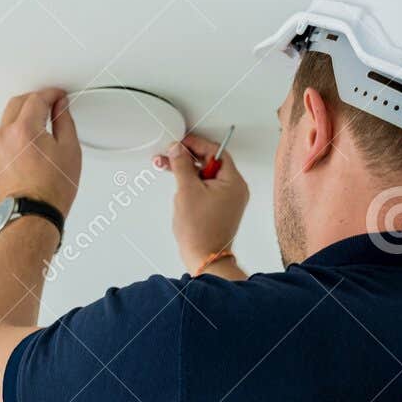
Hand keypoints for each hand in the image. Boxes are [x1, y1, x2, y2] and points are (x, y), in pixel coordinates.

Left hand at [0, 87, 80, 215]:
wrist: (33, 215)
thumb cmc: (51, 190)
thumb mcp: (69, 150)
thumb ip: (64, 121)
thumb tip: (60, 107)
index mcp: (25, 129)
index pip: (36, 98)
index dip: (50, 94)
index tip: (57, 96)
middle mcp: (4, 135)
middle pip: (17, 103)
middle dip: (34, 101)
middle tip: (49, 107)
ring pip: (7, 121)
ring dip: (22, 119)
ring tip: (38, 132)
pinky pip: (0, 140)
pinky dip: (13, 138)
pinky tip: (26, 150)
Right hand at [154, 133, 248, 270]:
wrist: (204, 258)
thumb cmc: (200, 231)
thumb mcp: (187, 190)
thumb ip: (182, 165)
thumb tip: (178, 149)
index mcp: (233, 182)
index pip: (216, 151)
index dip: (196, 144)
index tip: (180, 143)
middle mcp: (234, 189)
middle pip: (210, 162)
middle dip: (187, 157)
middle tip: (169, 155)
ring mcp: (228, 199)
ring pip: (205, 175)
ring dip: (186, 170)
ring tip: (167, 167)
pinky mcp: (219, 207)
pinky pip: (206, 187)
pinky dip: (191, 182)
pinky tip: (177, 182)